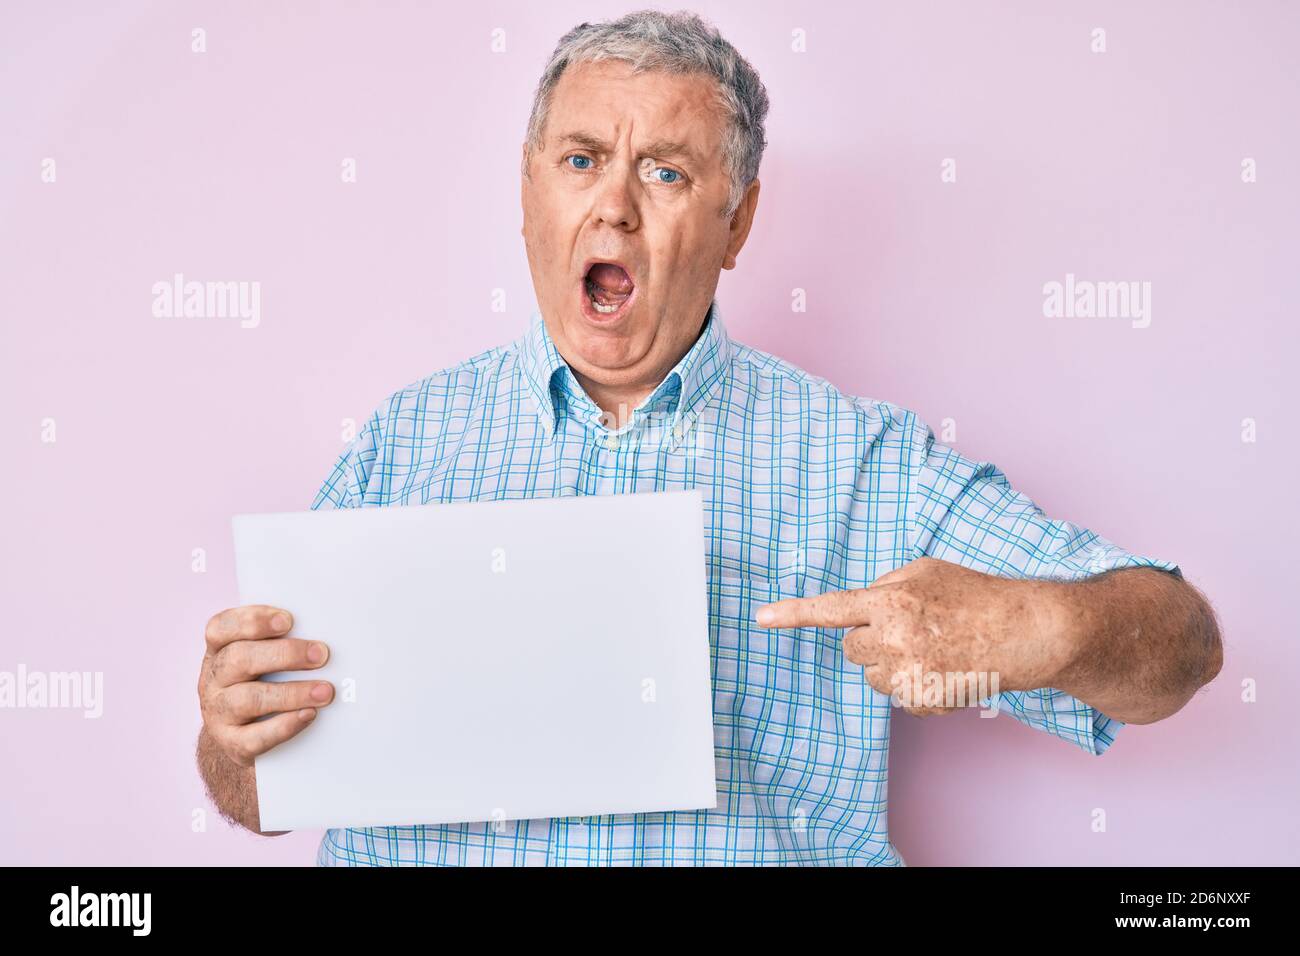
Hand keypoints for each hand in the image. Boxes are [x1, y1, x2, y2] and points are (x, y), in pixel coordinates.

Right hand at [197, 605, 333, 767]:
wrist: (241, 733)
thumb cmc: (261, 682)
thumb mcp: (262, 658)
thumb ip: (282, 642)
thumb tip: (325, 635)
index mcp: (219, 649)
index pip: (221, 627)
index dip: (252, 621)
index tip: (288, 620)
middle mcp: (212, 679)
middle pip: (240, 659)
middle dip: (285, 654)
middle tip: (321, 654)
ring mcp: (218, 712)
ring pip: (248, 699)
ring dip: (292, 693)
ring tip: (325, 691)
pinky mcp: (231, 743)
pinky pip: (255, 737)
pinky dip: (285, 725)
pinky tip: (308, 715)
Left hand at [754, 557, 1071, 715]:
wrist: (1023, 632)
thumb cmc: (975, 596)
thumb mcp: (926, 571)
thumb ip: (884, 585)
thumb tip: (859, 605)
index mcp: (891, 601)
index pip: (831, 609)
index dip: (792, 614)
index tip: (761, 618)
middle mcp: (894, 639)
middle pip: (851, 649)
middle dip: (869, 640)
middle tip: (906, 630)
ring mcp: (908, 674)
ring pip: (872, 675)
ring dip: (890, 664)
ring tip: (931, 648)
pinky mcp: (923, 700)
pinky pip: (897, 695)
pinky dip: (913, 684)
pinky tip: (942, 668)